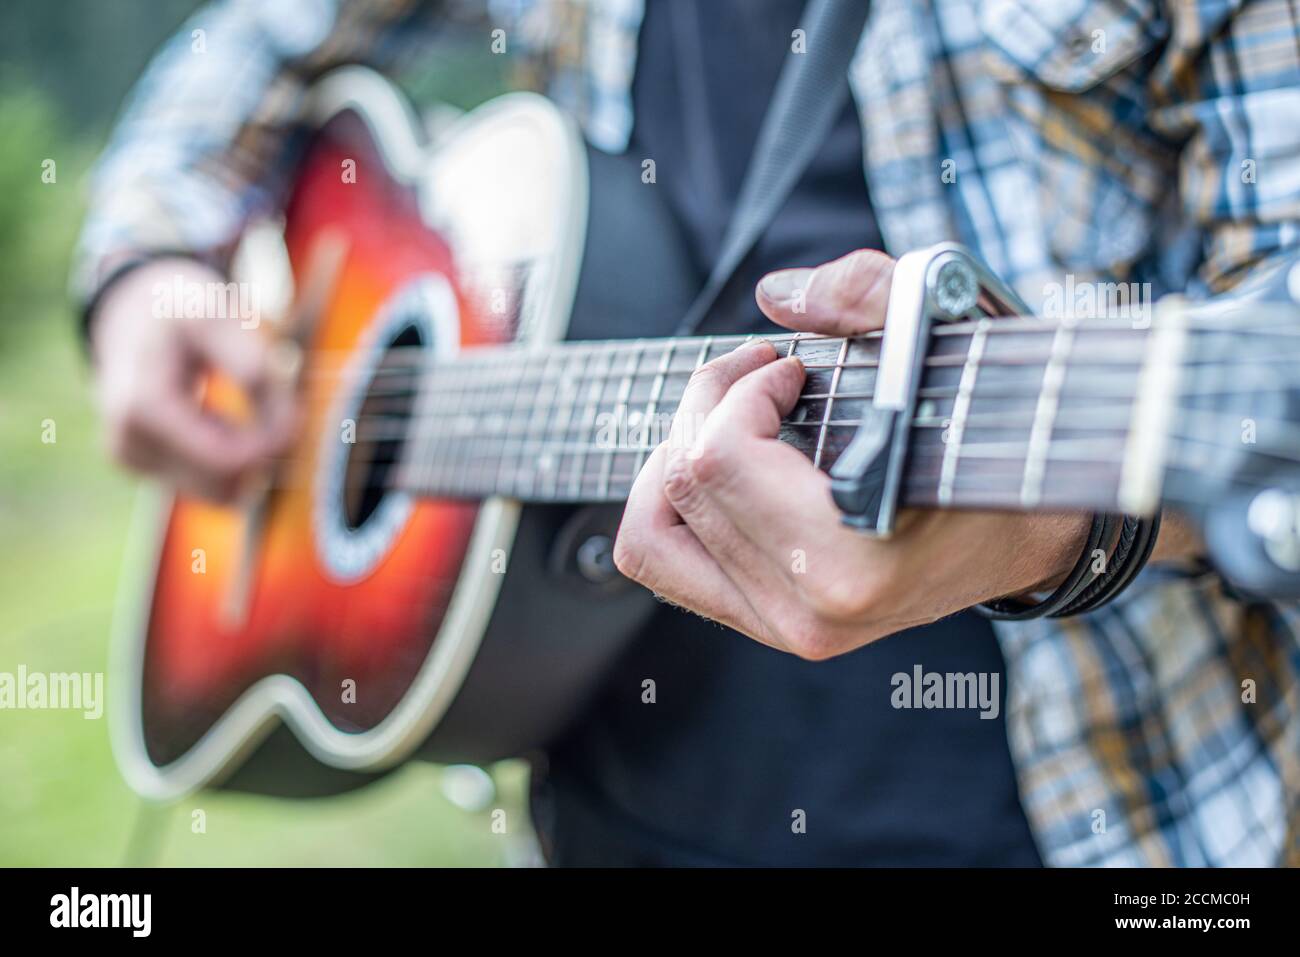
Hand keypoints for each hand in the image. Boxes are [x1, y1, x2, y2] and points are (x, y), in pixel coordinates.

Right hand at [90, 257, 296, 502]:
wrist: (133, 314)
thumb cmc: (182, 313)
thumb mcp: (220, 320)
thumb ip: (255, 368)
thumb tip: (289, 427)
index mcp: (142, 407)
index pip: (226, 459)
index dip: (270, 444)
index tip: (293, 414)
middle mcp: (128, 444)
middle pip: (225, 486)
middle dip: (260, 455)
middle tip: (275, 408)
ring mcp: (133, 462)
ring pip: (220, 494)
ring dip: (246, 460)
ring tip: (241, 411)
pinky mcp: (146, 471)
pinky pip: (209, 487)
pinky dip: (229, 462)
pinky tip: (221, 423)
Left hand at [613, 249, 1090, 659]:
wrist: (1026, 530)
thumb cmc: (993, 435)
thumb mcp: (951, 342)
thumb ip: (870, 295)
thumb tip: (774, 294)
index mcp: (852, 561)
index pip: (721, 457)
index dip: (743, 389)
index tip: (790, 367)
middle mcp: (809, 611)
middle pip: (683, 486)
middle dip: (707, 403)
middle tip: (757, 371)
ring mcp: (784, 627)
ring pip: (653, 530)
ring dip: (678, 452)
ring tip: (728, 417)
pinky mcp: (768, 626)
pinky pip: (665, 561)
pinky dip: (672, 504)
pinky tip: (718, 462)